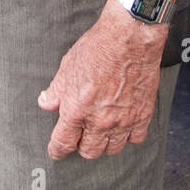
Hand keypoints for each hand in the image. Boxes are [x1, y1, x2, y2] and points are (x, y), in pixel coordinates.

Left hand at [37, 0, 166, 159]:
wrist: (128, 39)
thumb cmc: (97, 48)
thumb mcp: (67, 67)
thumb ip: (56, 90)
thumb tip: (46, 103)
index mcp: (77, 109)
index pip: (64, 142)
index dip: (58, 149)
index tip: (56, 151)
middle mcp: (100, 120)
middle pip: (90, 151)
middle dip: (82, 146)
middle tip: (80, 137)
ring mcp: (123, 120)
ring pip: (112, 149)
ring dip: (105, 143)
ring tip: (100, 132)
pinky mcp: (142, 115)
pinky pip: (135, 139)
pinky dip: (128, 136)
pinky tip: (122, 127)